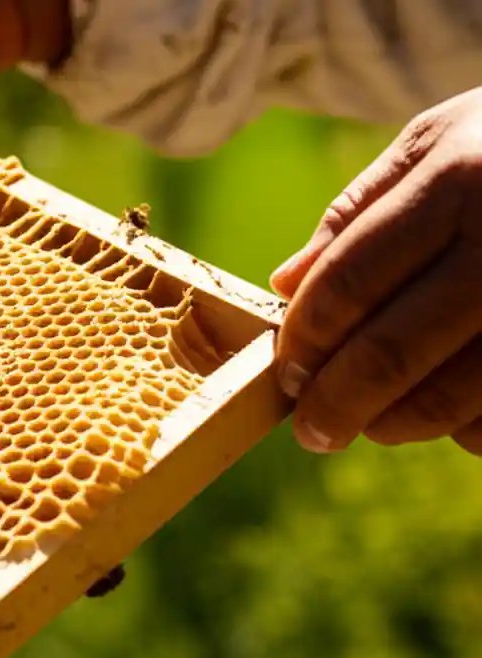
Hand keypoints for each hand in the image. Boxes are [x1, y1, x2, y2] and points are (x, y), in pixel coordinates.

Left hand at [271, 87, 481, 456]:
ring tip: (373, 422)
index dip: (305, 338)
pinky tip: (452, 411)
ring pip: (455, 396)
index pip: (350, 280)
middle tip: (313, 429)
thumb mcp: (440, 138)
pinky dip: (469, 427)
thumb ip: (358, 211)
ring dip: (397, 423)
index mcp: (460, 180)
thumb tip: (286, 283)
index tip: (284, 372)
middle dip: (337, 402)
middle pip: (394, 350)